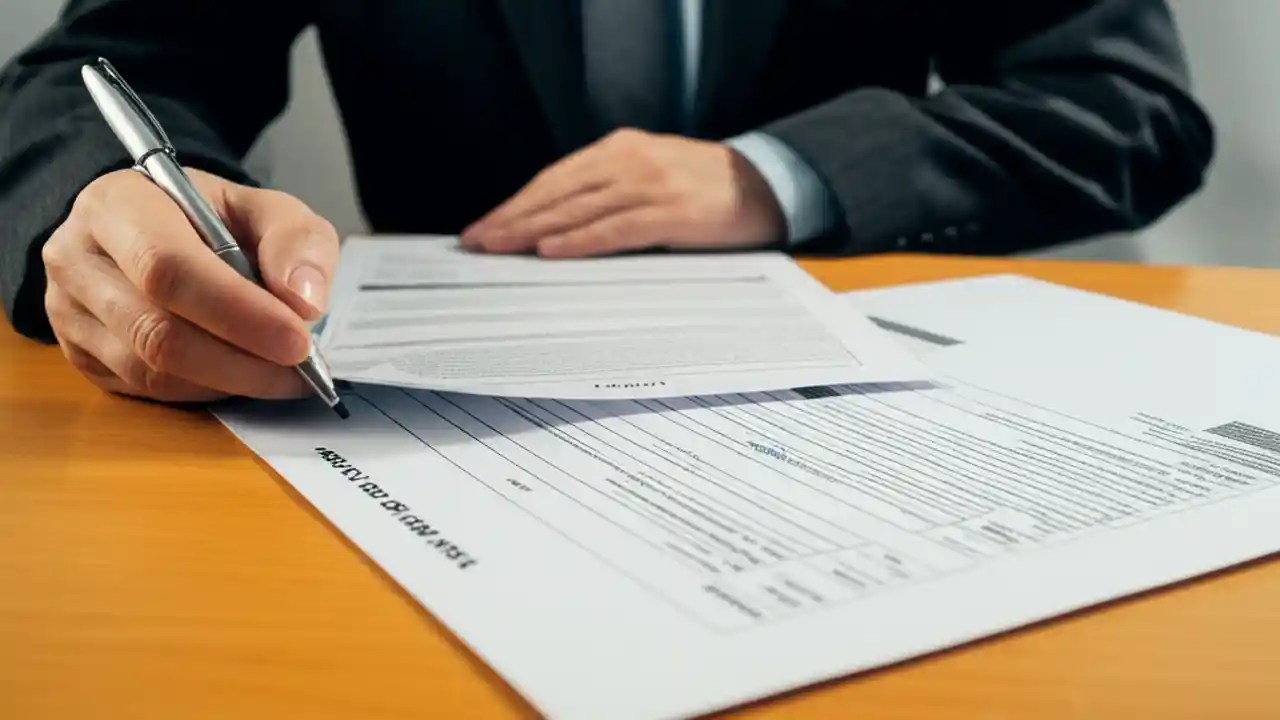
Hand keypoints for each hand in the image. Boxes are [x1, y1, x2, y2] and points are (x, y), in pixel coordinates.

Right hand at [42, 168, 338, 402]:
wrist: (156, 230)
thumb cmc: (212, 219)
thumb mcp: (264, 208)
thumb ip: (295, 242)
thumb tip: (305, 302)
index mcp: (118, 204)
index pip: (168, 267)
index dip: (238, 312)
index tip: (297, 341)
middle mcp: (77, 257)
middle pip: (157, 330)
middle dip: (242, 360)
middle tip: (301, 369)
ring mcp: (67, 311)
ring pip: (150, 371)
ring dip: (229, 381)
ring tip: (280, 373)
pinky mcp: (78, 354)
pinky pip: (144, 391)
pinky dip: (204, 391)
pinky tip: (240, 375)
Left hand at [460, 128, 784, 256]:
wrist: (766, 183)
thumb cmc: (706, 186)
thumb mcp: (651, 176)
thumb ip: (609, 193)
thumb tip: (557, 225)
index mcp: (621, 149)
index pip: (554, 178)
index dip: (516, 203)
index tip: (486, 225)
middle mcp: (629, 160)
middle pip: (556, 192)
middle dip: (512, 218)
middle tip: (478, 241)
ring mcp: (649, 185)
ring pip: (577, 209)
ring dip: (532, 231)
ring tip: (500, 248)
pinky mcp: (670, 212)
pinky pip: (613, 229)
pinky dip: (578, 241)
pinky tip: (551, 250)